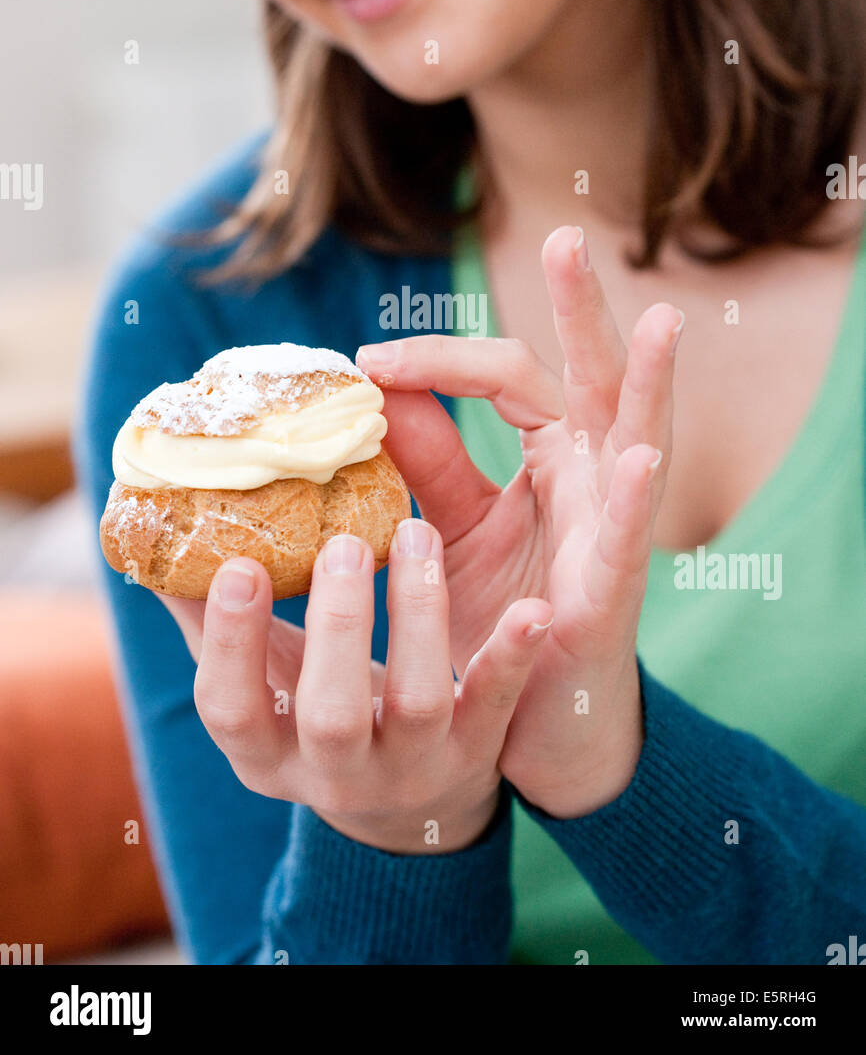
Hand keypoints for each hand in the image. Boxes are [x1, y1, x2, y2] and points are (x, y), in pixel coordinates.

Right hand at [154, 521, 550, 853]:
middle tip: (343, 543)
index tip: (239, 565)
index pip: (231, 711)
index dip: (228, 643)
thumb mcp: (265, 680)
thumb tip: (154, 533)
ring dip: (418, 615)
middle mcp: (335, 773)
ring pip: (418, 702)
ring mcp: (412, 768)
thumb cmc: (319, 711)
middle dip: (336, 627)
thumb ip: (213, 620)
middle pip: (330, 716)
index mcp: (267, 750)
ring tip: (418, 531)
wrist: (409, 805)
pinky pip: (497, 704)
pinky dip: (512, 656)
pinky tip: (529, 606)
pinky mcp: (476, 753)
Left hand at [354, 225, 682, 819]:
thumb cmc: (499, 617)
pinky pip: (626, 538)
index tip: (366, 364)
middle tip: (568, 238)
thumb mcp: (452, 528)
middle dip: (583, 309)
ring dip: (648, 380)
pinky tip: (638, 452)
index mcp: (550, 454)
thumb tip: (380, 389)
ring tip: (657, 321)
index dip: (440, 360)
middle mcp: (589, 476)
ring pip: (638, 437)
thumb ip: (428, 461)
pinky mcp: (613, 593)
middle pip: (590, 375)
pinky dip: (631, 494)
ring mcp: (610, 528)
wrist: (523, 721)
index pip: (505, 375)